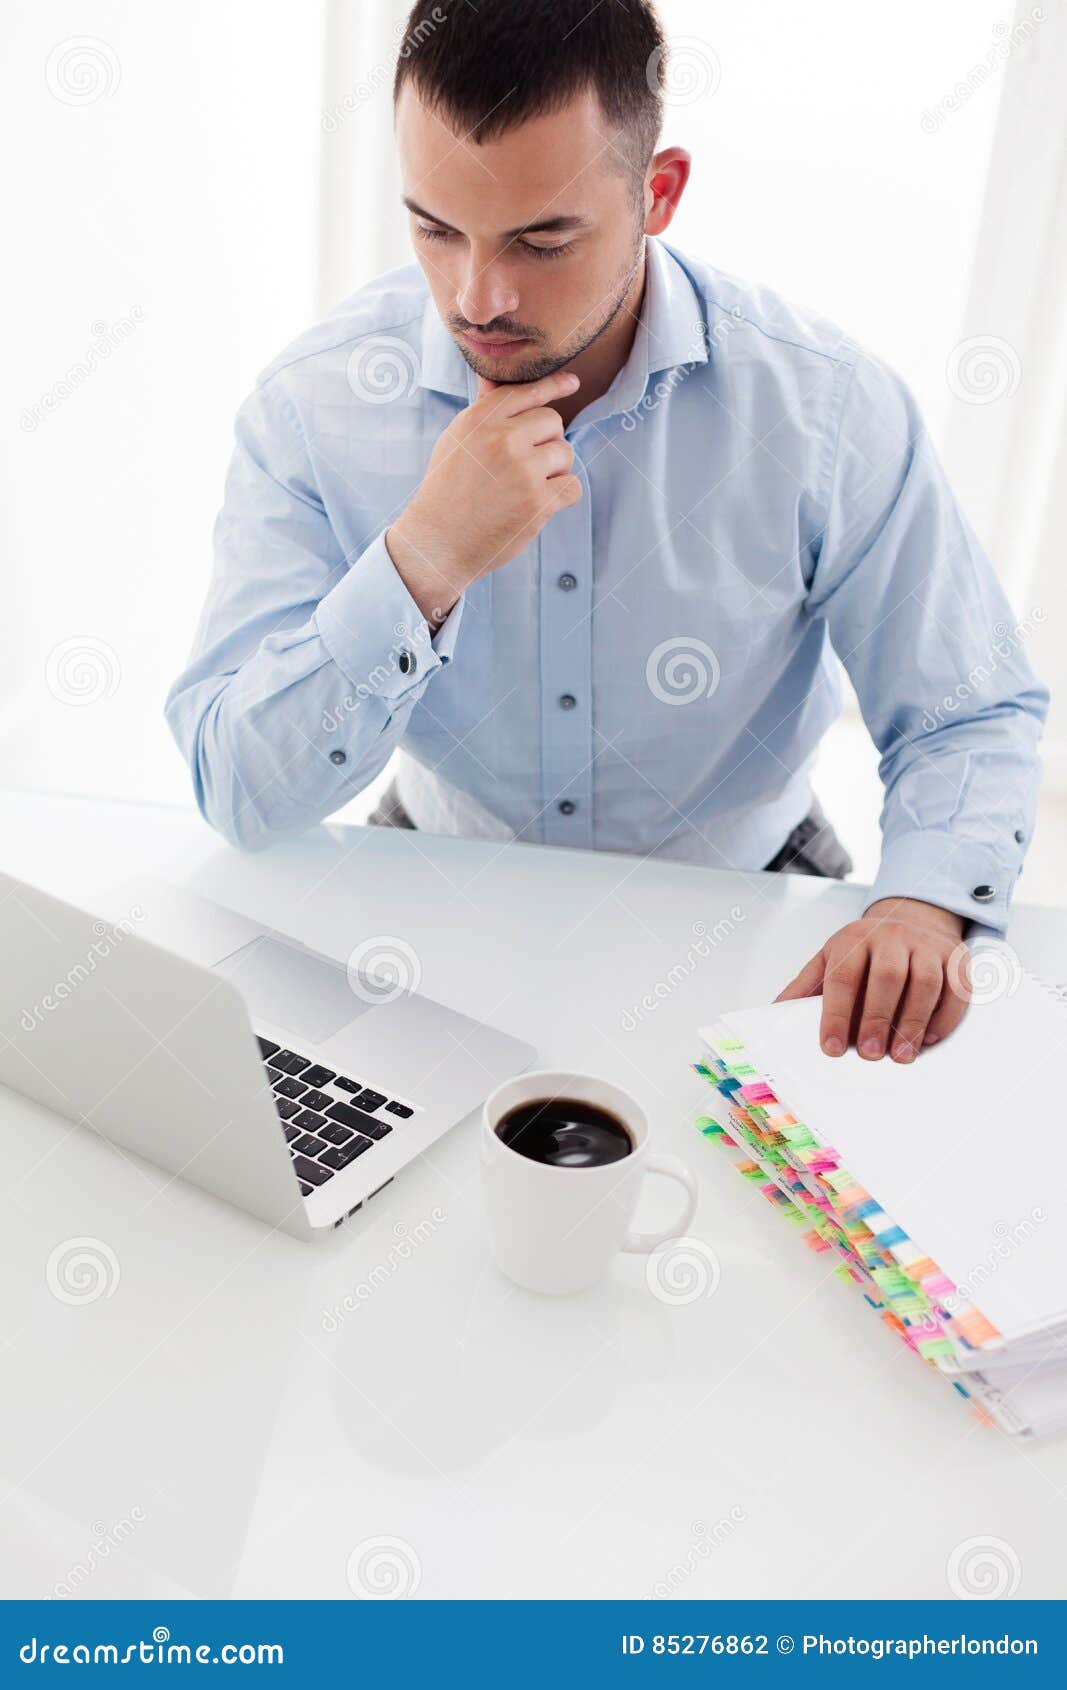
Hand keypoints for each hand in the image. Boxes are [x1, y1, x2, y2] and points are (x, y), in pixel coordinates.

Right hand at [385, 370, 582, 622]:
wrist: (438, 542)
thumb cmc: (447, 490)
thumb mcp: (456, 440)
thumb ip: (482, 410)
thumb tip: (492, 376)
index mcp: (480, 419)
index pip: (528, 392)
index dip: (554, 385)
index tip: (572, 383)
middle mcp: (502, 439)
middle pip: (553, 422)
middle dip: (546, 442)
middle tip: (525, 466)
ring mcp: (523, 470)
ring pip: (566, 453)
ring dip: (554, 470)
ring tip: (526, 488)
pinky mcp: (539, 501)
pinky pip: (573, 486)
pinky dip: (562, 496)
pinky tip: (539, 505)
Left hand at [775, 897, 968, 1061]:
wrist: (911, 918)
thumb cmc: (866, 950)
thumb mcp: (830, 958)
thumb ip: (805, 987)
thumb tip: (773, 1013)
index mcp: (854, 939)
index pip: (844, 976)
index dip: (837, 1014)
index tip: (832, 1047)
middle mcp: (892, 937)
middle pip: (887, 977)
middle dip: (878, 1019)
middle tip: (870, 1055)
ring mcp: (926, 945)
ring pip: (924, 982)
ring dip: (913, 1022)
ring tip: (901, 1055)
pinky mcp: (955, 958)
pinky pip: (955, 988)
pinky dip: (944, 1016)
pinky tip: (929, 1038)